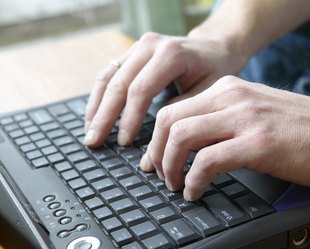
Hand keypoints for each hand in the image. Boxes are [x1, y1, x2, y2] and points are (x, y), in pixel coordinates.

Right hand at [84, 32, 242, 146]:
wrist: (215, 47)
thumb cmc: (214, 71)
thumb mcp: (207, 93)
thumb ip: (180, 115)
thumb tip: (152, 149)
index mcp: (171, 54)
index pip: (140, 90)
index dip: (129, 119)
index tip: (124, 142)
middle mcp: (150, 45)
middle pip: (119, 83)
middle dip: (104, 116)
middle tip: (94, 141)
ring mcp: (139, 45)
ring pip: (108, 76)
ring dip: (96, 106)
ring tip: (90, 131)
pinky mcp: (133, 51)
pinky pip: (110, 72)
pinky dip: (100, 95)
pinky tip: (95, 113)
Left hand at [140, 76, 309, 200]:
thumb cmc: (305, 127)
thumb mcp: (256, 111)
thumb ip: (225, 119)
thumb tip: (195, 140)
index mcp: (228, 89)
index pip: (174, 107)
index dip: (157, 137)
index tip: (155, 158)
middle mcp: (232, 98)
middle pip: (169, 119)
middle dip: (156, 152)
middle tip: (160, 174)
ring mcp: (245, 119)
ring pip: (181, 136)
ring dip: (170, 166)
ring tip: (176, 185)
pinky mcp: (258, 144)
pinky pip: (207, 161)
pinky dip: (193, 180)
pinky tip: (196, 191)